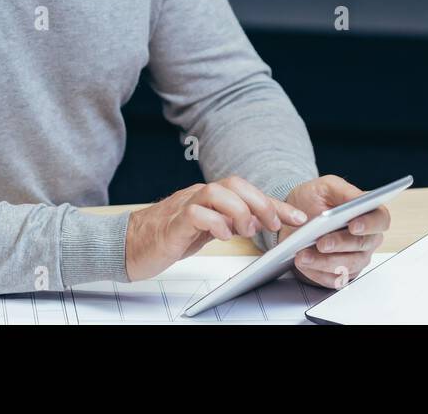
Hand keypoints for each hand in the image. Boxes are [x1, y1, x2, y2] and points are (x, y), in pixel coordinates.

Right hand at [125, 176, 309, 281]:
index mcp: (211, 197)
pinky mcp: (172, 224)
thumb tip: (260, 222)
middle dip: (261, 202)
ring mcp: (184, 207)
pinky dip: (213, 222)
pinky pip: (194, 214)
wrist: (128, 244)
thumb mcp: (207, 229)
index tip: (298, 218)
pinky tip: (223, 235)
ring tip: (247, 229)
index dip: (275, 203)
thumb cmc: (167, 236)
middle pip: (235, 184)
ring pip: (216, 192)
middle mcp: (199, 196)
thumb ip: (230, 222)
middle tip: (273, 224)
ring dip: (239, 210)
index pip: (248, 192)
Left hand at [277, 175, 389, 288]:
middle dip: (340, 244)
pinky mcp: (341, 275)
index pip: (381, 220)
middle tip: (321, 242)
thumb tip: (358, 199)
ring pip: (347, 266)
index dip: (370, 224)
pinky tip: (304, 264)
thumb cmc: (314, 199)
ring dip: (324, 262)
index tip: (353, 226)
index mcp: (368, 214)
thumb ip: (345, 191)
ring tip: (303, 255)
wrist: (293, 218)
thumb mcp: (327, 187)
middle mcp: (367, 239)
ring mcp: (356, 258)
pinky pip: (333, 279)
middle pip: (362, 245)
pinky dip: (317, 273)